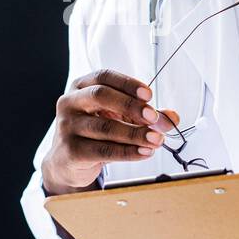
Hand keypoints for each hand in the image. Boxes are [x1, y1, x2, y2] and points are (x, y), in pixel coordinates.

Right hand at [42, 69, 179, 193]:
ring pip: (105, 127)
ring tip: (156, 139)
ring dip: (135, 134)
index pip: (104, 76)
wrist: (66, 161)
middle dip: (131, 106)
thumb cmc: (93, 132)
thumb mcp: (116, 117)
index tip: (149, 94)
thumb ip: (143, 114)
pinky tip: (144, 152)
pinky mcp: (71, 151)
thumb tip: (172, 117)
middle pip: (101, 96)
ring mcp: (67, 126)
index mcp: (81, 87)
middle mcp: (70, 102)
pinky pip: (103, 150)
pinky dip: (128, 152)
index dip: (128, 83)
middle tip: (154, 117)